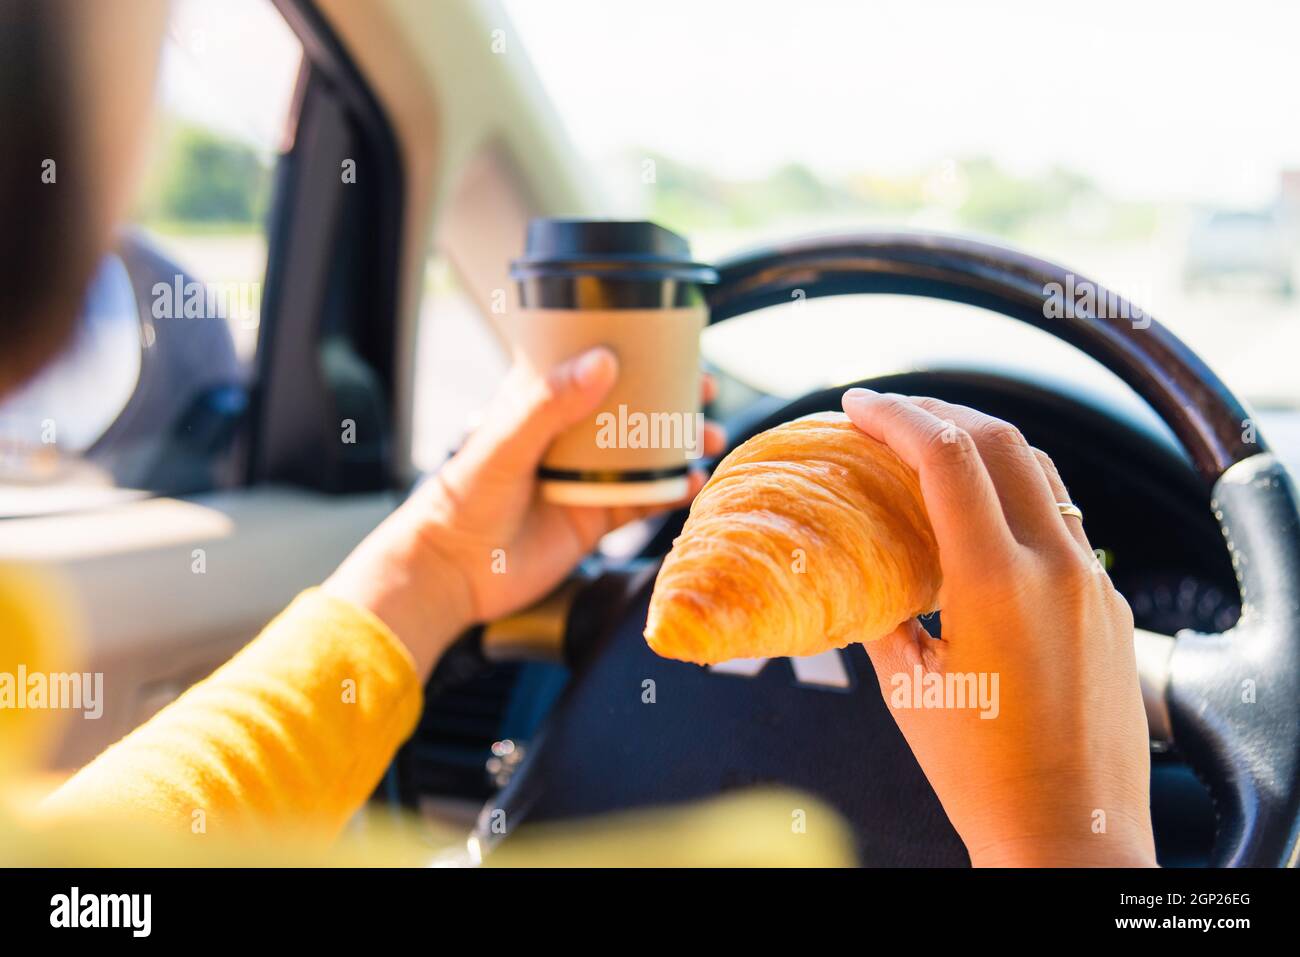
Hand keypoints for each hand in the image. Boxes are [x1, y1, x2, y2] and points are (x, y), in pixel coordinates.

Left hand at [324, 347, 724, 676]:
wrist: (453, 574)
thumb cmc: (461, 503)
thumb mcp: (504, 445)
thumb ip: (549, 404)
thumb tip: (601, 363)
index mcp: (540, 404)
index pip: (588, 362)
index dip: (628, 347)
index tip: (667, 337)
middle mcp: (569, 437)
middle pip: (630, 406)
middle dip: (671, 395)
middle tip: (704, 388)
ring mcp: (586, 477)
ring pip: (646, 451)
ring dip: (681, 442)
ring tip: (709, 437)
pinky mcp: (597, 518)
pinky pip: (644, 500)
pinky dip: (672, 491)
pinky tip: (692, 483)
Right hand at [841, 388, 1155, 867]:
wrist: (1070, 837)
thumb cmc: (979, 775)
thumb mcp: (909, 687)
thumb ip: (882, 612)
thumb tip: (856, 569)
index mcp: (998, 581)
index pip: (947, 456)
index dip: (896, 416)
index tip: (856, 405)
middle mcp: (1057, 567)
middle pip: (1001, 441)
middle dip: (938, 412)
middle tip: (888, 414)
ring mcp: (1094, 582)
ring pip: (1043, 472)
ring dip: (984, 445)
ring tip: (934, 449)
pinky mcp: (1111, 604)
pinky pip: (1065, 520)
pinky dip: (1016, 493)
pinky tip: (984, 516)